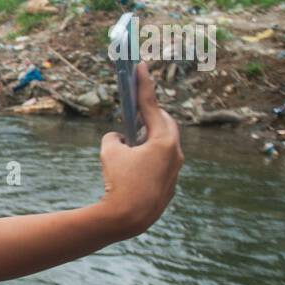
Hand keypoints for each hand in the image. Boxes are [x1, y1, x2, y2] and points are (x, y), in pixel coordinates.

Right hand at [98, 61, 183, 235]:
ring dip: (149, 137)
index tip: (140, 66)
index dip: (143, 85)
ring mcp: (174, 170)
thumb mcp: (109, 152)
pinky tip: (134, 164)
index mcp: (163, 140)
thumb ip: (115, 137)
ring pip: (165, 144)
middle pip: (164, 124)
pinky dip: (149, 156)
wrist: (128, 218)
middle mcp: (175, 153)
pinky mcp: (169, 184)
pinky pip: (161, 162)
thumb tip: (121, 138)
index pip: (151, 106)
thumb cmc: (119, 181)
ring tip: (132, 138)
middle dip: (149, 115)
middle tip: (135, 109)